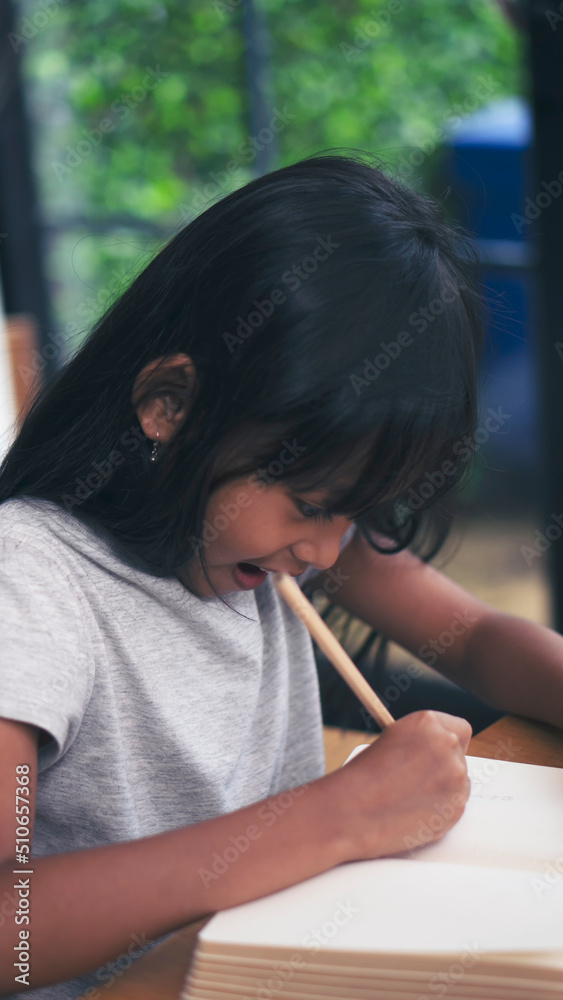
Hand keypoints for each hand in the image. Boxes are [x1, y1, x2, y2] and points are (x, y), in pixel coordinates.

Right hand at [324, 710, 471, 861]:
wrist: (351, 813)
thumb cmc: (361, 778)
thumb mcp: (391, 740)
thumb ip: (421, 741)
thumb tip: (435, 750)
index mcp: (427, 722)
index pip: (460, 728)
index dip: (448, 742)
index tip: (438, 752)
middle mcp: (446, 745)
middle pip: (459, 755)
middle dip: (443, 766)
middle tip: (417, 778)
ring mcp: (455, 778)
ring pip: (459, 782)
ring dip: (442, 788)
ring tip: (409, 797)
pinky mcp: (456, 808)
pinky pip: (454, 806)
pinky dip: (439, 810)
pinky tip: (413, 811)